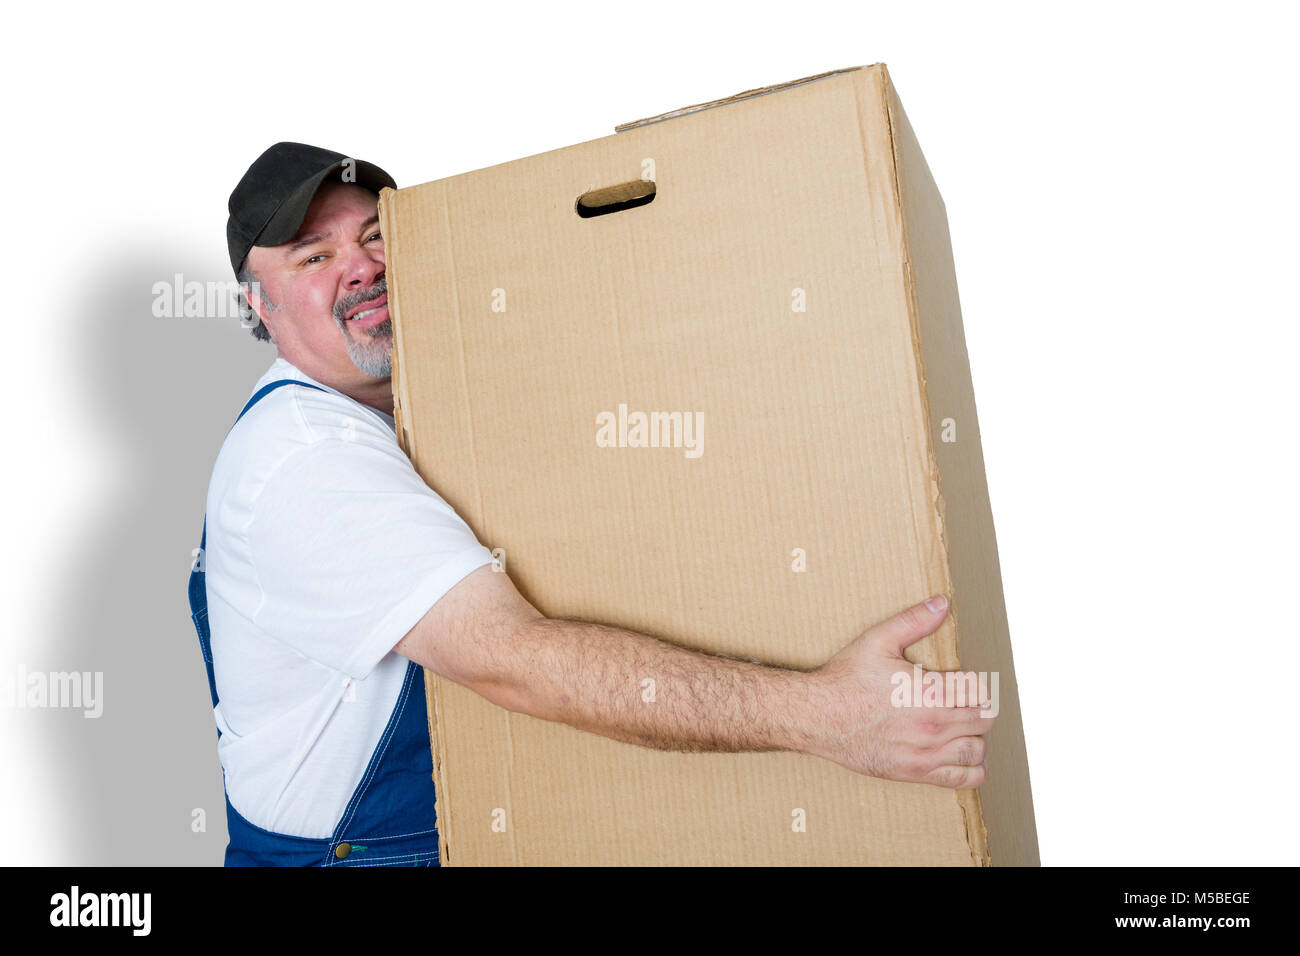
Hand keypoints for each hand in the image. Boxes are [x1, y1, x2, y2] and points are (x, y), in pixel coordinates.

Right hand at [808, 595, 992, 788]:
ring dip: (976, 736)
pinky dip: (973, 769)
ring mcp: (925, 753)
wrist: (818, 717)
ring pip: (977, 749)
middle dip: (978, 707)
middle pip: (984, 719)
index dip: (977, 683)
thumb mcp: (878, 640)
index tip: (965, 681)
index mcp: (931, 693)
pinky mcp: (914, 772)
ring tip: (964, 726)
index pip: (980, 690)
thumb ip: (913, 621)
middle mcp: (934, 726)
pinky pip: (962, 778)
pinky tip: (967, 757)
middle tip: (964, 701)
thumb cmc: (846, 679)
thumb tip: (941, 603)